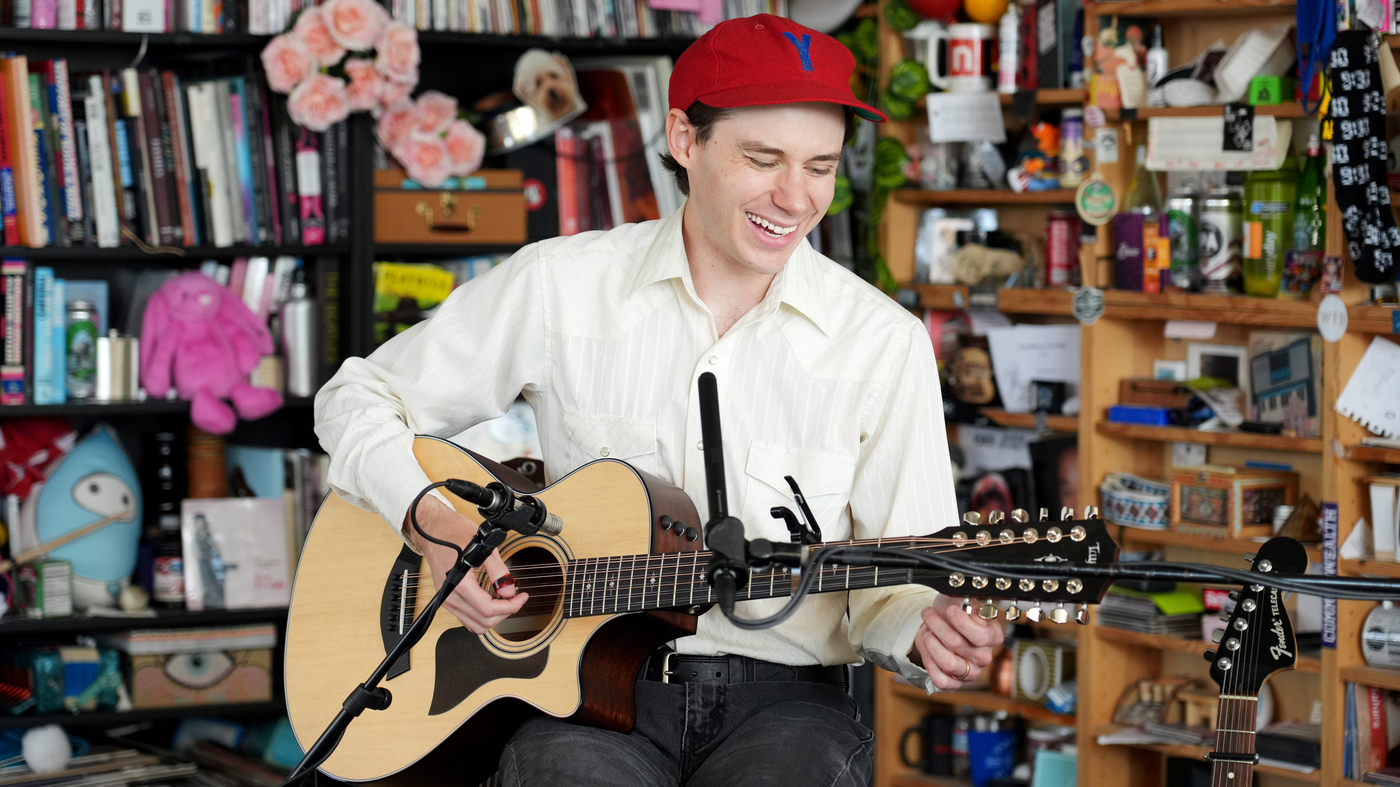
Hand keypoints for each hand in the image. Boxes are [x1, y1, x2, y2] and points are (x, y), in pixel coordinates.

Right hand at [404, 495, 527, 633]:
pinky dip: (482, 614)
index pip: (488, 609)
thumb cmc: (453, 532)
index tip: (521, 597)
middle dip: (504, 612)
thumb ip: (497, 570)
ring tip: (505, 599)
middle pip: (483, 621)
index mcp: (458, 583)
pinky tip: (491, 599)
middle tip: (516, 597)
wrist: (432, 530)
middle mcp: (449, 596)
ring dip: (493, 616)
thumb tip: (509, 591)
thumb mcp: (483, 546)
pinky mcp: (447, 599)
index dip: (510, 607)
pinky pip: (467, 617)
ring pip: (475, 624)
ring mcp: (446, 599)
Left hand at [909, 595, 1003, 689]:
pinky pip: (940, 679)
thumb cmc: (952, 612)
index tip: (949, 609)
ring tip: (926, 631)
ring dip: (930, 643)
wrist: (941, 626)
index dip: (962, 623)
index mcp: (992, 636)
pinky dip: (928, 661)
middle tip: (928, 613)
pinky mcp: (956, 683)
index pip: (980, 636)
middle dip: (937, 625)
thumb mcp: (960, 600)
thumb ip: (963, 601)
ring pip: (947, 663)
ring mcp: (971, 672)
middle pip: (957, 644)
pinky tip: (927, 648)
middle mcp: (984, 656)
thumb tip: (961, 603)